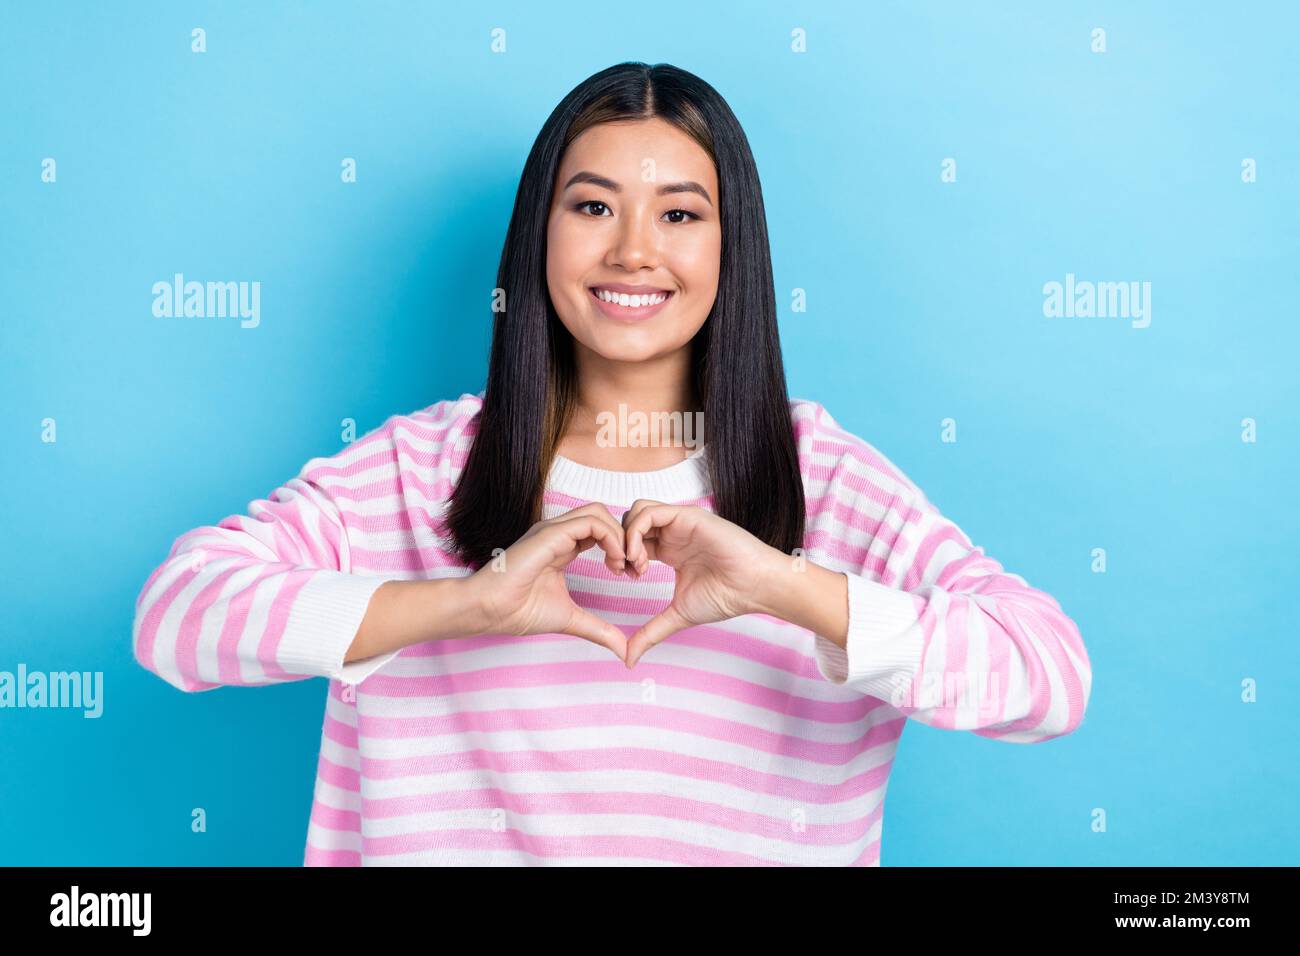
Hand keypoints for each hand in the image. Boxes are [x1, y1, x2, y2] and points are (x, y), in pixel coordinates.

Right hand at [466, 503, 631, 660]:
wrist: (488, 610)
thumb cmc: (518, 612)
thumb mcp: (571, 620)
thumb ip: (598, 629)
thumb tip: (623, 649)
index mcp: (562, 547)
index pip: (601, 531)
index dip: (622, 548)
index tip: (632, 574)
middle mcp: (558, 534)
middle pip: (603, 516)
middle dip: (627, 538)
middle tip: (635, 569)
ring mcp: (553, 531)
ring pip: (599, 513)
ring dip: (621, 536)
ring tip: (624, 566)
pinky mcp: (550, 534)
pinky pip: (590, 521)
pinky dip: (611, 537)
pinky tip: (614, 562)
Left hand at [620, 499, 780, 666]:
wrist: (753, 587)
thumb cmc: (725, 597)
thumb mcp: (677, 615)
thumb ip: (650, 633)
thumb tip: (628, 658)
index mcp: (670, 550)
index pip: (633, 541)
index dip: (621, 556)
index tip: (624, 577)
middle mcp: (673, 533)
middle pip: (630, 522)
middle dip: (618, 544)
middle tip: (623, 570)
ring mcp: (679, 523)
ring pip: (636, 511)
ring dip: (626, 536)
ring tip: (634, 563)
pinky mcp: (686, 516)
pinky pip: (649, 512)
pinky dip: (636, 531)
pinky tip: (641, 557)